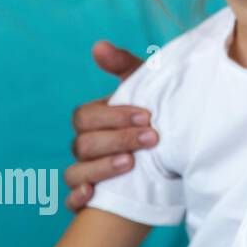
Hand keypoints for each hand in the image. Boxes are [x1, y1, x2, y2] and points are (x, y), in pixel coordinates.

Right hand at [65, 41, 155, 211]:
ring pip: (76, 171)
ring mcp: (86, 172)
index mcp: (94, 120)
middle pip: (84, 143)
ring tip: (131, 164)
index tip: (148, 116)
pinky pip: (71, 200)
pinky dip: (77, 198)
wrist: (175, 153)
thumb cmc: (155, 116)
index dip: (114, 116)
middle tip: (152, 139)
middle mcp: (86, 146)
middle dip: (117, 139)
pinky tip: (92, 195)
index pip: (86, 116)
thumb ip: (125, 66)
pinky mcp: (92, 198)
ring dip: (101, 167)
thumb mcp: (146, 89)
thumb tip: (98, 46)